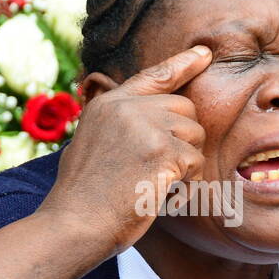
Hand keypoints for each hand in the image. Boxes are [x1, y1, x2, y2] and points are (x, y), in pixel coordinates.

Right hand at [40, 46, 212, 255]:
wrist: (74, 224)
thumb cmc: (82, 198)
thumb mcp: (92, 144)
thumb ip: (120, 126)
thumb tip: (154, 125)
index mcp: (108, 104)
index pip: (154, 76)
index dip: (183, 63)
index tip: (204, 54)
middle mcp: (127, 107)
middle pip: (185, 109)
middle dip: (184, 142)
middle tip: (158, 172)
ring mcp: (145, 126)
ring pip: (195, 137)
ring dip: (185, 167)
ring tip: (154, 185)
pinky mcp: (162, 151)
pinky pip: (196, 164)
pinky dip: (185, 187)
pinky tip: (158, 197)